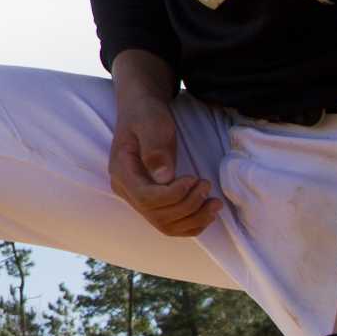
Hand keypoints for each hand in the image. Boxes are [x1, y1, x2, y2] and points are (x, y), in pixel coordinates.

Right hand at [109, 50, 219, 236]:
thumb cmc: (147, 114)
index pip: (146, 198)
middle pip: (157, 215)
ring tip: (215, 203)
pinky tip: (208, 213)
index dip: (173, 195)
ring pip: (165, 225)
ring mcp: (138, 198)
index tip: (194, 178)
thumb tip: (163, 177)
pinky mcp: (152, 201)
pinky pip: (170, 223)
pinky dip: (191, 224)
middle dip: (187, 206)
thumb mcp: (151, 123)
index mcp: (121, 172)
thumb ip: (155, 148)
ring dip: (193, 219)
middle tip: (207, 184)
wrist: (143, 111)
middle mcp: (126, 190)